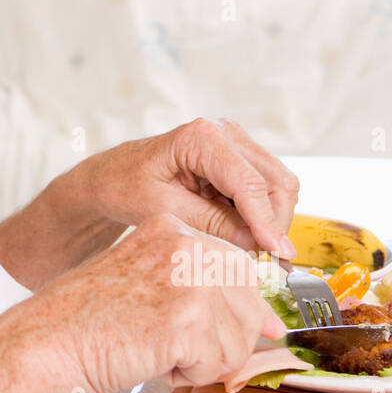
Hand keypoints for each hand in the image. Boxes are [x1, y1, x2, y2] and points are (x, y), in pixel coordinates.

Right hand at [30, 212, 286, 392]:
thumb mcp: (147, 283)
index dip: (238, 309)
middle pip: (250, 303)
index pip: (237, 268)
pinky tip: (155, 362)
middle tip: (176, 346)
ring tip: (159, 352)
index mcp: (170, 228)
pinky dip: (190, 376)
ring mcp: (188, 278)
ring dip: (205, 360)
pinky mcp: (187, 318)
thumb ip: (204, 290)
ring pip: (240, 338)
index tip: (219, 328)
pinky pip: (220, 363)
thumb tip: (269, 324)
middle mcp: (184, 245)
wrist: (45, 341)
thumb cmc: (84, 320)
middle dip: (223, 338)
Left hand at [59, 117, 299, 258]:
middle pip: (276, 182)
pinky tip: (234, 229)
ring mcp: (235, 142)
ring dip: (268, 220)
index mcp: (201, 137)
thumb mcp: (162, 210)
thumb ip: (209, 223)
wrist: (113, 175)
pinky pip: (266, 190)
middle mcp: (225, 132)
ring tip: (241, 244)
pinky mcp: (239, 158)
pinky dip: (259, 215)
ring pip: (278, 186)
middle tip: (262, 260)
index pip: (249, 183)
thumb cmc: (126, 186)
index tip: (277, 254)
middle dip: (273, 223)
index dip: (266, 222)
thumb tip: (255, 243)